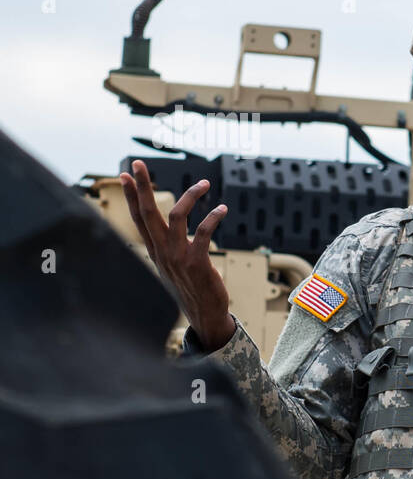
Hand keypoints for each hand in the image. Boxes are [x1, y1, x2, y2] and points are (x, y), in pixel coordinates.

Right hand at [119, 159, 234, 350]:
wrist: (204, 314)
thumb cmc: (191, 287)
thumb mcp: (173, 265)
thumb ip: (168, 246)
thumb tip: (168, 230)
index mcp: (155, 250)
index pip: (138, 218)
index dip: (131, 196)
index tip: (124, 175)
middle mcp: (162, 251)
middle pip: (147, 213)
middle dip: (141, 187)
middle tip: (138, 164)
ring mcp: (178, 257)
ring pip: (176, 216)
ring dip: (190, 196)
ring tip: (204, 183)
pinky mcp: (197, 262)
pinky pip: (202, 232)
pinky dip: (213, 217)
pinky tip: (222, 209)